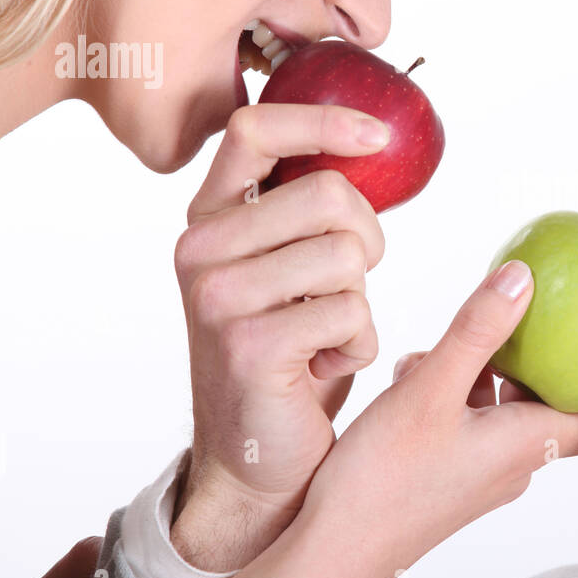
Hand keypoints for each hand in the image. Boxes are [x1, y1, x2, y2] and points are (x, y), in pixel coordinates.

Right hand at [169, 104, 388, 571]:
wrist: (256, 457)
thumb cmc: (287, 354)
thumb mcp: (286, 267)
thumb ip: (303, 211)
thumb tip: (368, 143)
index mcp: (208, 218)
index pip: (253, 130)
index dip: (322, 120)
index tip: (378, 137)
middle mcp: (200, 250)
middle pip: (328, 195)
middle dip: (367, 240)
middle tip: (350, 284)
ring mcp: (218, 297)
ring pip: (346, 256)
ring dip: (360, 303)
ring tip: (325, 335)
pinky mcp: (248, 345)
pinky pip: (349, 315)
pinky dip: (358, 345)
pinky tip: (322, 368)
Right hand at [173, 260, 577, 577]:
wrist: (331, 552)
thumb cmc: (383, 479)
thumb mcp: (430, 389)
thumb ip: (477, 331)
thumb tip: (523, 277)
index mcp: (526, 445)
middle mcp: (512, 464)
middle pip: (552, 404)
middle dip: (536, 360)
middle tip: (516, 322)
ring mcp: (479, 475)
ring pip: (503, 411)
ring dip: (484, 372)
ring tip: (447, 345)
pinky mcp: (447, 479)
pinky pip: (468, 425)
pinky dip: (453, 393)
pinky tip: (413, 375)